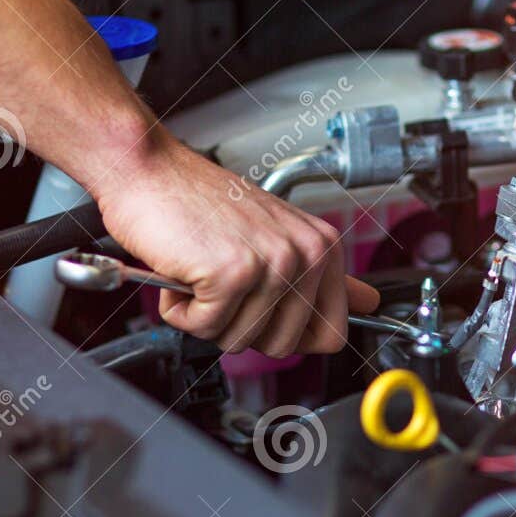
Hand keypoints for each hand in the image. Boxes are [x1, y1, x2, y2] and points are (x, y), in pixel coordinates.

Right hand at [97, 127, 379, 355]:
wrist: (148, 170)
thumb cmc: (199, 204)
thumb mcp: (275, 236)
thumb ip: (321, 275)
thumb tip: (367, 303)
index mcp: (322, 247)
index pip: (332, 333)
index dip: (290, 335)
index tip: (264, 312)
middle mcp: (305, 253)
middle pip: (283, 345)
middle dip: (241, 326)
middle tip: (222, 284)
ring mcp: (272, 263)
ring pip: (241, 340)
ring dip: (206, 316)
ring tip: (201, 271)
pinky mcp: (232, 273)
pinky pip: (205, 328)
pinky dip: (181, 310)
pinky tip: (183, 271)